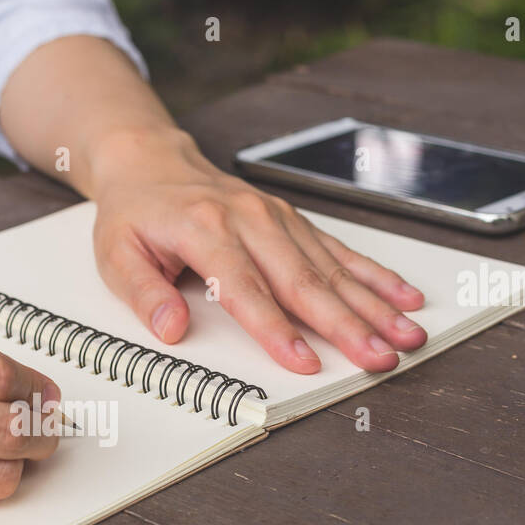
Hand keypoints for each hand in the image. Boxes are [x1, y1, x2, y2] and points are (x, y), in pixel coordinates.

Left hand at [89, 128, 427, 373]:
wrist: (151, 162)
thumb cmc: (135, 213)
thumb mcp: (116, 255)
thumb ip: (143, 294)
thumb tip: (171, 330)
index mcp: (205, 230)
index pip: (246, 289)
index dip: (277, 330)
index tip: (305, 363)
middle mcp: (250, 220)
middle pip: (304, 281)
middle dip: (347, 325)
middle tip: (379, 357)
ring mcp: (277, 218)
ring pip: (332, 268)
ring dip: (373, 305)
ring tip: (407, 334)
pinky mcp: (292, 221)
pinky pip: (340, 250)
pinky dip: (375, 275)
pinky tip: (403, 296)